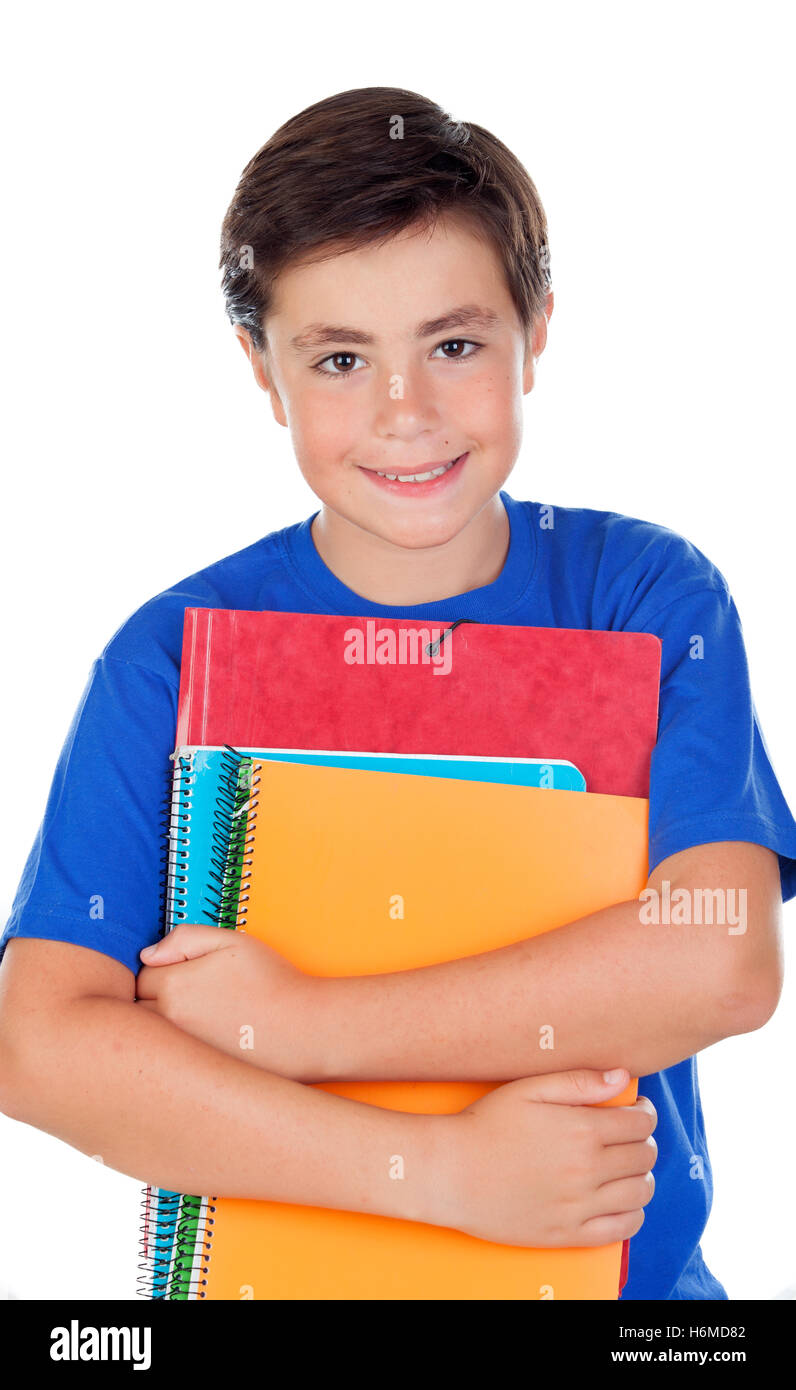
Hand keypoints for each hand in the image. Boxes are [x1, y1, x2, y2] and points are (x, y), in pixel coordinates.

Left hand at [135, 923, 325, 1081]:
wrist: (304, 1029)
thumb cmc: (272, 983)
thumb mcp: (231, 941)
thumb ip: (184, 938)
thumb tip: (148, 955)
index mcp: (173, 987)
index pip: (139, 976)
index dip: (160, 970)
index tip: (180, 972)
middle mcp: (168, 1024)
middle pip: (135, 1010)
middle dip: (151, 1001)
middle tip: (185, 996)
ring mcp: (178, 1053)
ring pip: (149, 1038)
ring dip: (159, 1028)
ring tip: (194, 1019)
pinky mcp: (191, 1074)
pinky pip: (167, 1060)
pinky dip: (175, 1052)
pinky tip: (202, 1041)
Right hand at [429, 1068, 656, 1247]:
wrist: (451, 1172)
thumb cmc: (487, 1125)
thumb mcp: (529, 1089)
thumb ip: (579, 1082)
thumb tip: (621, 1076)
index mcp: (582, 1130)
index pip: (641, 1124)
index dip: (645, 1114)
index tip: (637, 1111)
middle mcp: (588, 1169)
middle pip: (644, 1157)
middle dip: (644, 1142)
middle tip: (629, 1137)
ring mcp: (580, 1205)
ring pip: (640, 1192)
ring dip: (642, 1177)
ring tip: (627, 1167)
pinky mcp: (569, 1233)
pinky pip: (623, 1229)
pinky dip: (633, 1214)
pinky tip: (621, 1201)